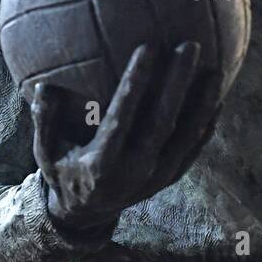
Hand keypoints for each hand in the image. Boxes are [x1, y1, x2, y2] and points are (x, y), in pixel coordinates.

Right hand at [31, 42, 220, 231]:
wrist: (87, 215)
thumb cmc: (64, 170)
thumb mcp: (45, 152)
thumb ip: (45, 121)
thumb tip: (43, 86)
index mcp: (102, 163)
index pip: (123, 116)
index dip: (135, 83)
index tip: (147, 48)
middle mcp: (135, 171)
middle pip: (162, 121)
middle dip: (177, 82)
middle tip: (189, 45)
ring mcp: (157, 177)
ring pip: (186, 136)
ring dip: (202, 102)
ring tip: (217, 69)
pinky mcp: (170, 178)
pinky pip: (194, 149)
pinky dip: (207, 126)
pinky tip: (218, 98)